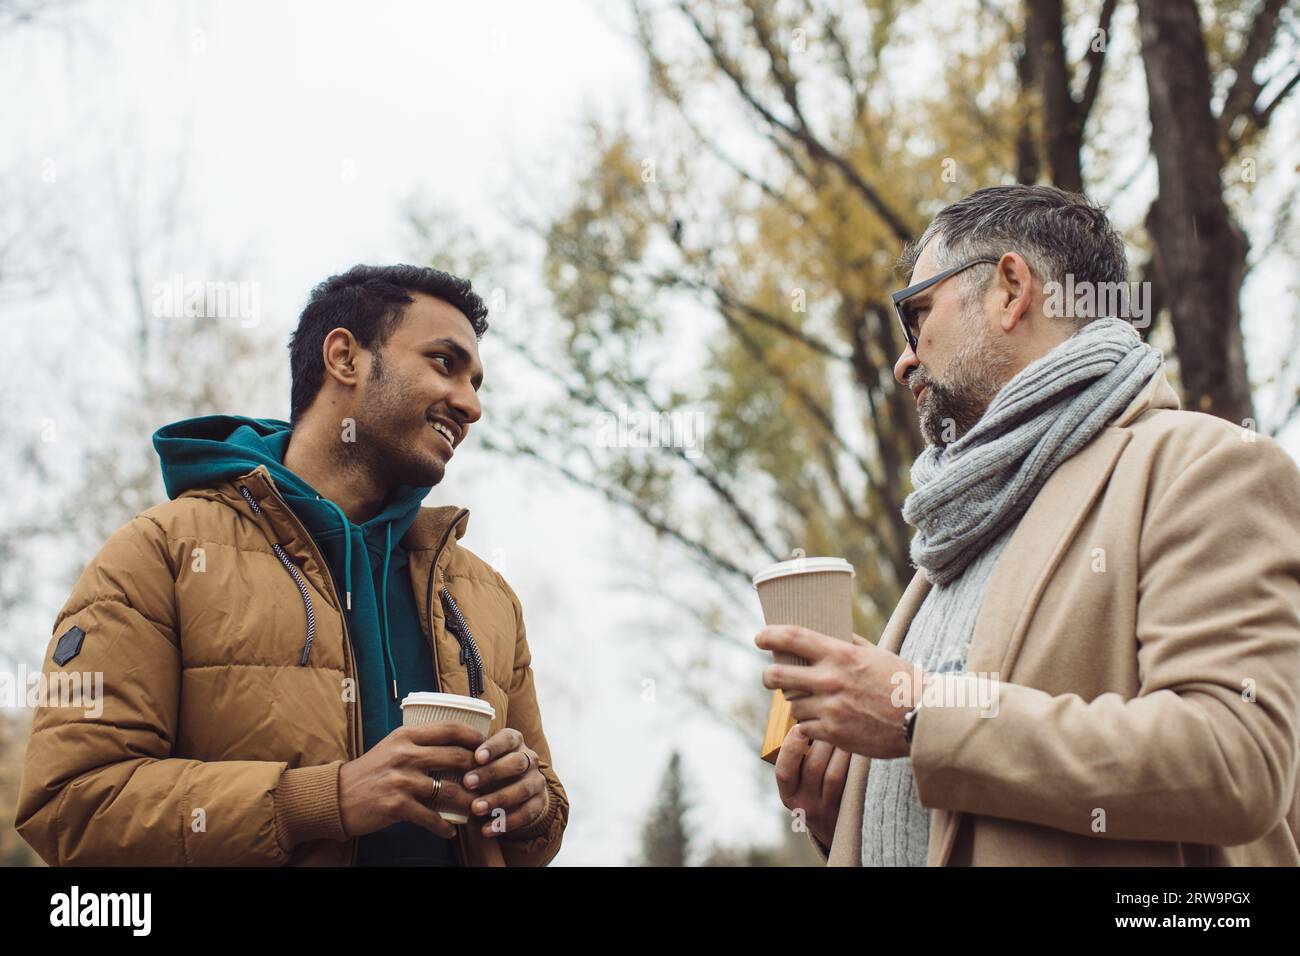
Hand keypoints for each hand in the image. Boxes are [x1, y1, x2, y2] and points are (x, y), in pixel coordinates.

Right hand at [338, 721, 485, 838]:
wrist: (336, 796)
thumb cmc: (370, 771)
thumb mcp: (393, 746)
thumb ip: (420, 742)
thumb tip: (455, 742)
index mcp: (406, 735)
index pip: (449, 728)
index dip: (474, 737)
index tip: (488, 747)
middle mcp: (405, 754)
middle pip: (456, 757)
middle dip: (478, 770)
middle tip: (489, 781)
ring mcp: (401, 780)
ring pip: (449, 790)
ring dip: (468, 801)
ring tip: (476, 807)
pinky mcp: (396, 806)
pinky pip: (431, 817)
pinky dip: (444, 827)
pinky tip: (450, 831)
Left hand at [462, 727, 547, 838]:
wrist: (516, 792)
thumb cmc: (488, 770)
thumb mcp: (480, 760)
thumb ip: (468, 758)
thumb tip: (443, 760)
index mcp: (515, 742)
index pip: (508, 738)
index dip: (493, 746)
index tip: (476, 757)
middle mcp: (529, 758)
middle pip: (517, 762)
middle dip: (492, 773)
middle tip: (468, 782)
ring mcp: (537, 781)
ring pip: (523, 788)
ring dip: (498, 799)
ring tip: (475, 809)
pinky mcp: (540, 803)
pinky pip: (527, 813)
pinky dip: (506, 822)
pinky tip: (486, 829)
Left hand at [757, 626, 923, 758]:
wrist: (923, 720)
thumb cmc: (903, 682)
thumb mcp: (877, 654)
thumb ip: (850, 643)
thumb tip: (831, 631)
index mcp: (841, 655)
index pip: (793, 638)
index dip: (770, 635)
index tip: (759, 637)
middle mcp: (830, 680)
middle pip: (777, 675)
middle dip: (768, 675)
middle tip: (769, 675)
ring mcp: (830, 708)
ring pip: (792, 704)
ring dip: (796, 702)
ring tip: (810, 701)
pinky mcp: (833, 733)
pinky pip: (805, 727)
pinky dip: (809, 724)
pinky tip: (820, 720)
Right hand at [774, 724, 849, 850]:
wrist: (835, 828)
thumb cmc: (814, 793)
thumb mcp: (799, 783)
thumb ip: (798, 759)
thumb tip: (805, 721)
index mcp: (788, 794)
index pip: (784, 772)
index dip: (791, 747)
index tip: (799, 727)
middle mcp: (804, 805)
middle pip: (812, 767)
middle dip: (821, 740)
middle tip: (830, 720)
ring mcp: (826, 809)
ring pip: (832, 773)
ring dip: (839, 748)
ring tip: (845, 730)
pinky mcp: (845, 809)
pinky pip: (848, 781)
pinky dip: (851, 761)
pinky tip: (856, 747)